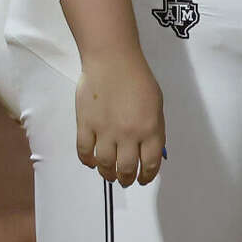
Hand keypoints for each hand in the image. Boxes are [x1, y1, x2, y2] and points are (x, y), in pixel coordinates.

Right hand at [74, 48, 164, 186]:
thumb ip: (154, 129)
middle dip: (126, 178)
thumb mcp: (156, 105)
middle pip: (125, 168)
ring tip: (109, 174)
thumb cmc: (139, 79)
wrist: (112, 61)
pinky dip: (87, 161)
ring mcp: (104, 131)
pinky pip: (84, 152)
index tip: (143, 179)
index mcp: (150, 129)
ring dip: (107, 173)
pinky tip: (92, 162)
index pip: (150, 163)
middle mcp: (128, 135)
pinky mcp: (84, 125)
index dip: (147, 176)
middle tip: (125, 180)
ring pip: (104, 164)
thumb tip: (149, 150)